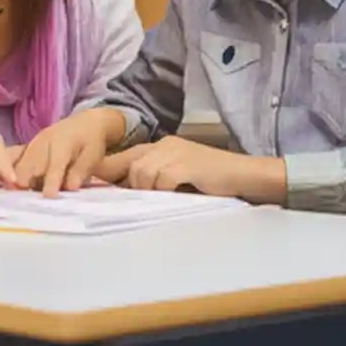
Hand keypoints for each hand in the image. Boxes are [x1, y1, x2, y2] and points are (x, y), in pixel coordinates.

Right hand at [15, 108, 125, 195]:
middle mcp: (43, 142)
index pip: (55, 165)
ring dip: (18, 182)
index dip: (51, 181)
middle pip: (29, 165)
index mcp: (62, 142)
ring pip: (20, 166)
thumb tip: (70, 187)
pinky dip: (15, 176)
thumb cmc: (90, 141)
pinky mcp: (27, 149)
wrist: (83, 123)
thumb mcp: (93, 155)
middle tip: (28, 203)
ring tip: (20, 199)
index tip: (48, 196)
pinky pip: (17, 164)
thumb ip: (80, 170)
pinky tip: (15, 189)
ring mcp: (32, 145)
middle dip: (26, 184)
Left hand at [103, 136, 287, 202]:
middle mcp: (166, 144)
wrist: (244, 176)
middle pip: (132, 165)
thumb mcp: (179, 177)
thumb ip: (155, 179)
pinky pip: (163, 179)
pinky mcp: (188, 164)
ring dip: (151, 190)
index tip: (101, 188)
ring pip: (143, 172)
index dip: (110, 171)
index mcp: (162, 146)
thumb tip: (128, 193)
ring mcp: (177, 152)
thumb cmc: (213, 181)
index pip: (126, 155)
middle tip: (144, 200)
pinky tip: (179, 193)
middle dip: (132, 186)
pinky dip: (166, 190)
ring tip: (168, 197)